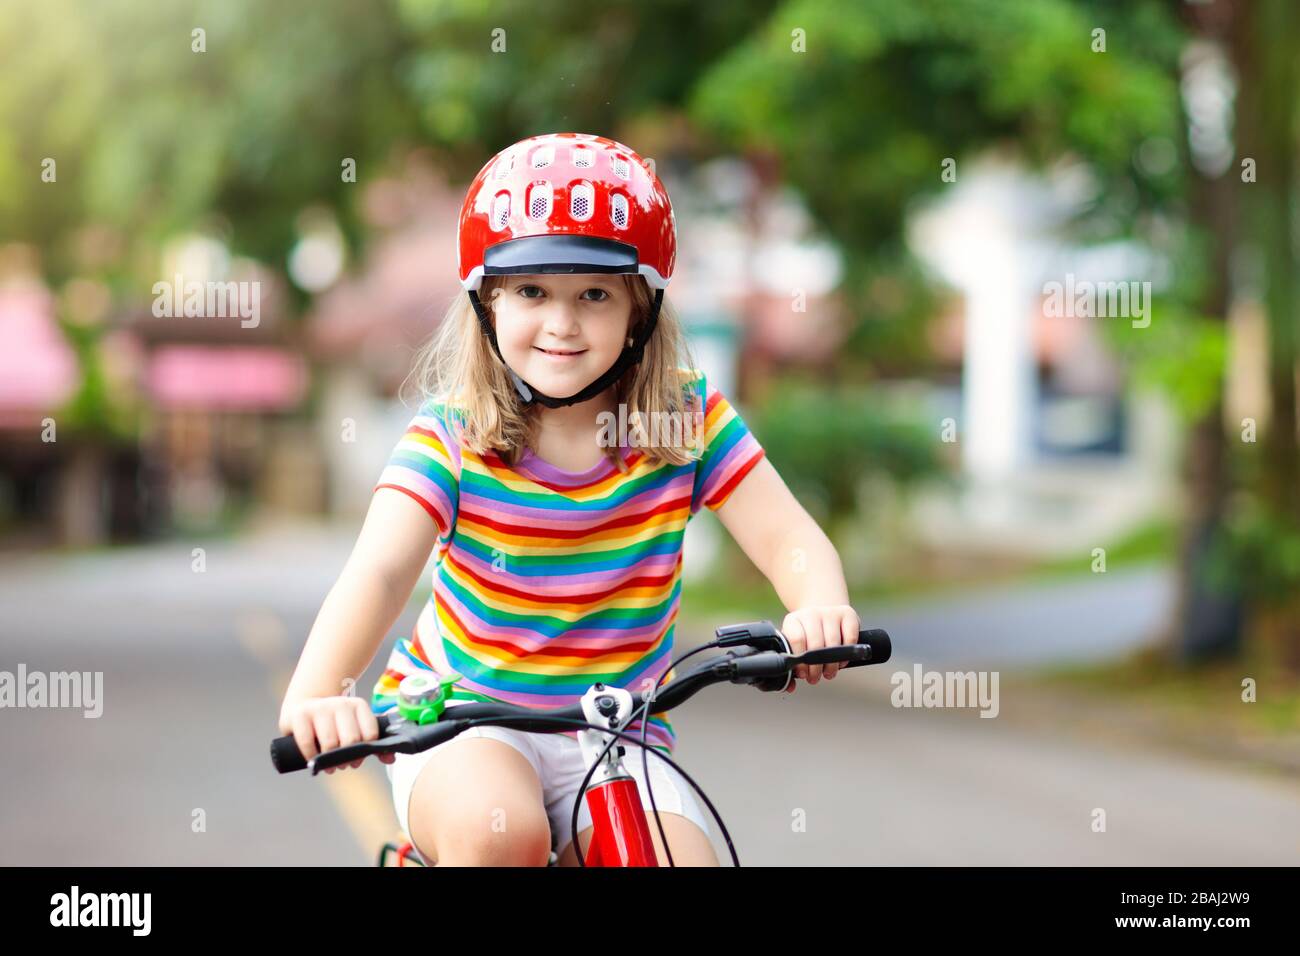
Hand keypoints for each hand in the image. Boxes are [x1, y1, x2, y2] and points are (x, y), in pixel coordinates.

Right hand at [278, 696, 395, 772]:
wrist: (302, 706)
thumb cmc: (333, 723)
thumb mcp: (353, 728)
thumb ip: (373, 744)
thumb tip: (391, 759)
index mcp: (358, 706)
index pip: (370, 734)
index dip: (364, 751)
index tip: (357, 758)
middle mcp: (341, 704)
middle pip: (351, 740)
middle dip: (347, 758)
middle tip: (342, 764)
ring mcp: (320, 707)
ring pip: (330, 743)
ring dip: (329, 760)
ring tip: (328, 765)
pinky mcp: (300, 715)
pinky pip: (308, 742)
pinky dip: (310, 756)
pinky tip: (312, 759)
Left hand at [780, 605, 860, 691]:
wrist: (822, 613)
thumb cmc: (806, 635)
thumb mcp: (794, 645)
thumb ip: (791, 666)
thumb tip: (790, 687)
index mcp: (793, 620)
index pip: (796, 640)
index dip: (800, 662)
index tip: (803, 674)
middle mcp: (811, 613)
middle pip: (815, 644)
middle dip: (816, 668)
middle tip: (815, 678)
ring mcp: (830, 612)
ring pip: (833, 643)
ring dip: (831, 665)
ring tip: (828, 673)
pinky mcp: (848, 614)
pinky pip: (850, 638)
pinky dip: (846, 655)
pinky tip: (840, 662)